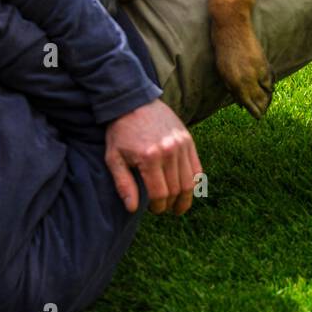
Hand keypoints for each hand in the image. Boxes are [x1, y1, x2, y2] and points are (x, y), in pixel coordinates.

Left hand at [105, 99, 201, 215]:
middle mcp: (169, 151)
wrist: (134, 102)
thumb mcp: (114, 158)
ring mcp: (181, 145)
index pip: (160, 194)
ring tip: (178, 206)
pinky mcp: (188, 140)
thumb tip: (132, 209)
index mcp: (149, 158)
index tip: (154, 209)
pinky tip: (187, 191)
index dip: (158, 207)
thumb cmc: (121, 132)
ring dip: (185, 198)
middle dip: (170, 204)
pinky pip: (197, 168)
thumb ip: (123, 184)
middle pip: (176, 190)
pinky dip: (195, 183)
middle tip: (164, 208)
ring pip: (190, 182)